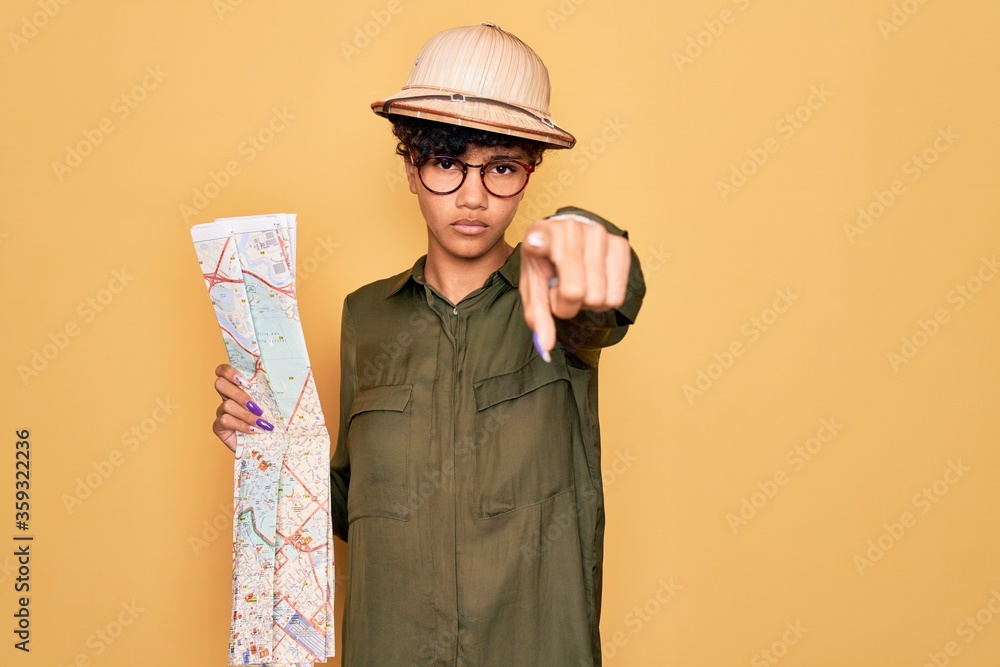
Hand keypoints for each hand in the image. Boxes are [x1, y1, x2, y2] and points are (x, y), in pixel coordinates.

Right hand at [212, 363, 273, 453]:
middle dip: (239, 394)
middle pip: (220, 384)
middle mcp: (227, 396)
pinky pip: (225, 420)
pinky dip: (242, 425)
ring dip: (246, 414)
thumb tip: (293, 376)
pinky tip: (255, 430)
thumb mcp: (274, 403)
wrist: (266, 444)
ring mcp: (221, 411)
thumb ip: (274, 389)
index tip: (248, 383)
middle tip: (255, 405)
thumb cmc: (271, 420)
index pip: (223, 370)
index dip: (230, 372)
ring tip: (261, 422)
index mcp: (238, 386)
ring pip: (226, 405)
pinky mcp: (218, 426)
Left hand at [519, 214, 630, 360]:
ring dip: (586, 302)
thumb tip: (547, 347)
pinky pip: (617, 296)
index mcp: (541, 234)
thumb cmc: (546, 266)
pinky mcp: (620, 244)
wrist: (567, 242)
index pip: (545, 251)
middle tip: (561, 291)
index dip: (542, 251)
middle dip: (567, 304)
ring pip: (599, 298)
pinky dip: (604, 298)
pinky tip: (593, 282)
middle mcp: (571, 229)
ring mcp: (599, 234)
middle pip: (576, 293)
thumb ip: (538, 317)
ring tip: (577, 285)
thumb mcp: (534, 289)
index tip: (536, 245)